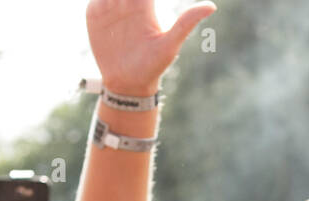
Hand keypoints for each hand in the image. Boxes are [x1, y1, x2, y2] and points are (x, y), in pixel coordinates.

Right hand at [86, 0, 215, 94]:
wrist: (127, 85)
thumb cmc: (153, 66)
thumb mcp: (170, 44)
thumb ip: (187, 22)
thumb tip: (212, 6)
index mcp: (145, 6)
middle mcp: (128, 4)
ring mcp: (110, 9)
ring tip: (115, 0)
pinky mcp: (95, 16)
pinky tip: (101, 1)